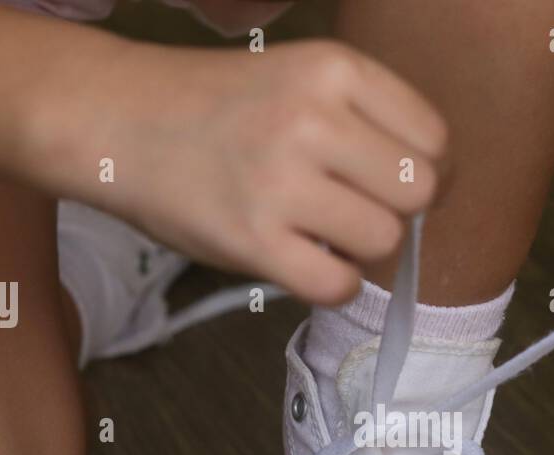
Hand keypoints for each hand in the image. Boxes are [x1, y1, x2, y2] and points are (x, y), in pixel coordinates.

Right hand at [62, 39, 447, 303]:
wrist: (119, 120)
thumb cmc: (218, 106)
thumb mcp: (299, 76)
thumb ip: (366, 117)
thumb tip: (432, 186)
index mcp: (333, 68)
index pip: (434, 139)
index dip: (424, 170)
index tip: (389, 181)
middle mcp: (312, 119)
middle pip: (418, 192)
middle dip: (396, 210)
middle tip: (354, 208)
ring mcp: (280, 182)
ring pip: (384, 241)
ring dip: (360, 249)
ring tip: (321, 232)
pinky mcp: (252, 242)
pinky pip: (337, 286)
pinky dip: (332, 285)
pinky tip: (305, 263)